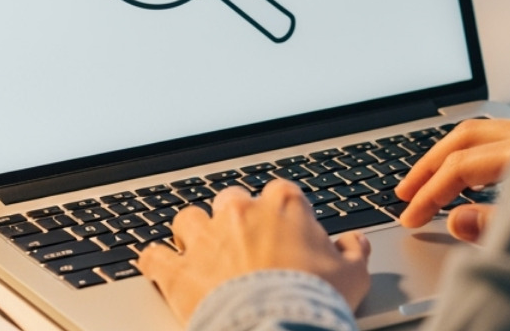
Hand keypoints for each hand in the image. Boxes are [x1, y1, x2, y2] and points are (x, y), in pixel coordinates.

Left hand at [137, 180, 371, 323]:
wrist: (277, 328)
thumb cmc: (314, 301)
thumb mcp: (352, 276)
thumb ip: (353, 252)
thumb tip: (355, 243)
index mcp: (283, 206)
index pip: (279, 193)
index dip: (281, 213)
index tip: (284, 230)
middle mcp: (241, 213)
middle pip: (231, 200)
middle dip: (235, 218)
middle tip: (244, 244)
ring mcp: (206, 239)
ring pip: (189, 220)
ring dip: (192, 233)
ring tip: (199, 251)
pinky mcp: (179, 271)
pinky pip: (154, 256)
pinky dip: (155, 261)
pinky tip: (157, 265)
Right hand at [394, 118, 509, 239]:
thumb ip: (496, 226)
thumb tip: (456, 220)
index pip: (462, 167)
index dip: (431, 193)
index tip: (412, 216)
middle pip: (466, 138)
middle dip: (430, 166)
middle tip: (406, 192)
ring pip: (483, 132)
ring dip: (450, 155)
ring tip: (429, 181)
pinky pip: (503, 136)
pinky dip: (477, 152)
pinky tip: (473, 176)